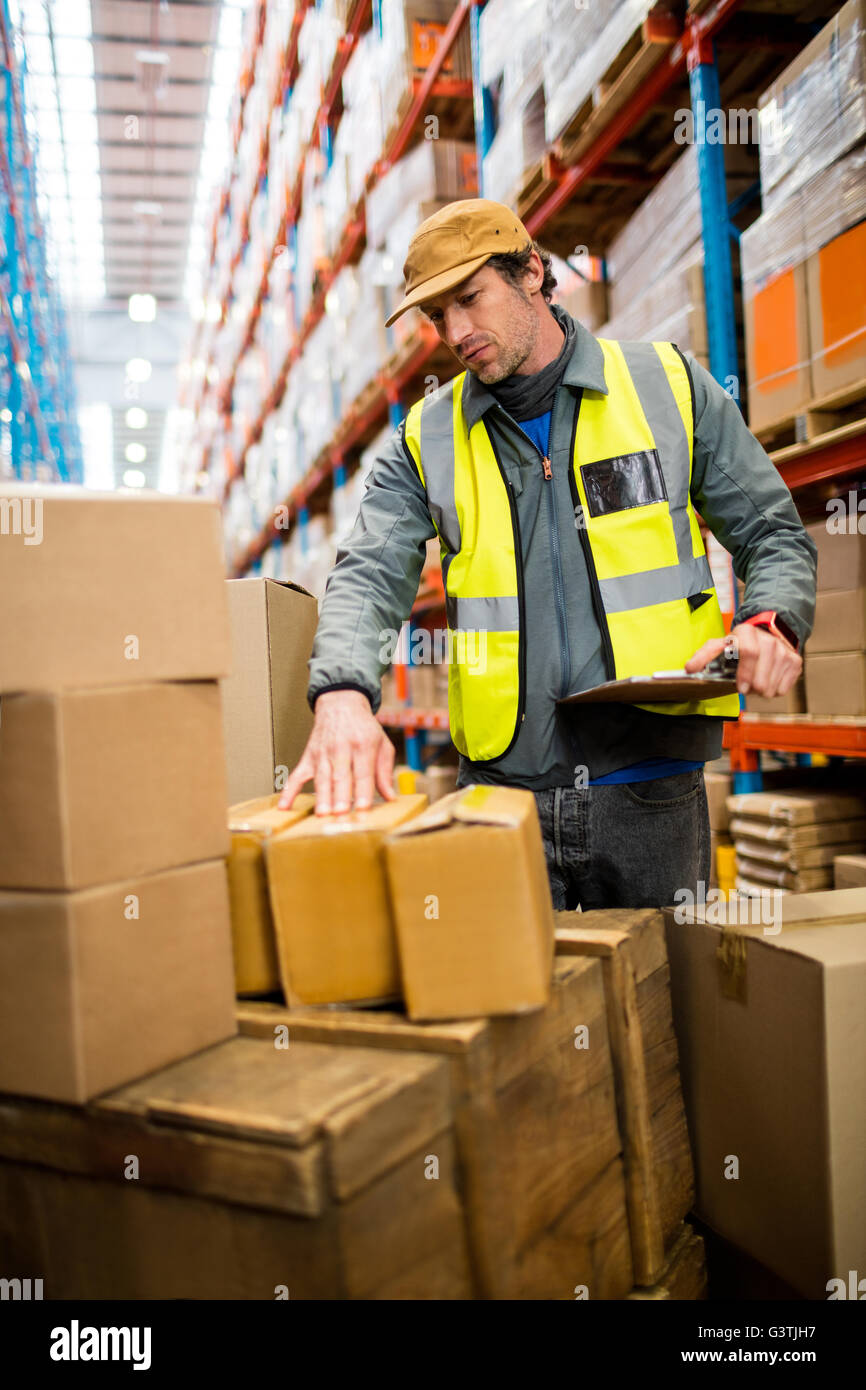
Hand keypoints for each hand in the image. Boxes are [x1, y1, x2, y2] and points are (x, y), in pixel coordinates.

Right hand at [278, 689, 396, 814]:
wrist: (340, 704)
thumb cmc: (363, 728)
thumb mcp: (382, 743)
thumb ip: (385, 771)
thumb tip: (390, 797)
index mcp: (363, 745)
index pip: (363, 772)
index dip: (363, 792)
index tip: (363, 808)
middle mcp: (341, 749)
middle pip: (340, 777)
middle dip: (341, 797)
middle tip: (341, 815)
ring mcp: (322, 754)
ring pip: (321, 778)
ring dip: (321, 797)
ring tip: (322, 814)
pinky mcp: (309, 758)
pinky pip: (296, 776)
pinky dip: (289, 791)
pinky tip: (284, 806)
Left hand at [686, 622, 801, 696]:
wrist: (768, 633)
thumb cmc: (740, 644)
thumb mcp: (720, 644)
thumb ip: (704, 656)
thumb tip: (689, 669)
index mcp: (746, 632)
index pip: (749, 652)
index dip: (745, 673)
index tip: (740, 688)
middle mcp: (768, 639)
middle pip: (760, 678)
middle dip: (750, 688)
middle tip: (744, 686)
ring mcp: (783, 651)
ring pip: (770, 687)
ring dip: (760, 690)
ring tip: (754, 681)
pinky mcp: (795, 661)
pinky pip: (782, 689)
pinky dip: (772, 690)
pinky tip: (768, 679)